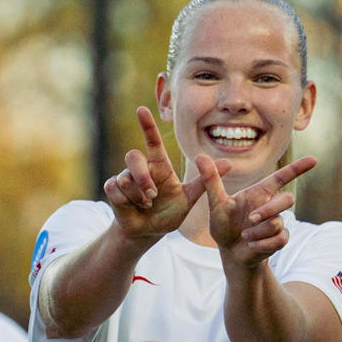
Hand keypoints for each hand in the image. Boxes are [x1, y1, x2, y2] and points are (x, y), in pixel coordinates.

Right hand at [104, 108, 200, 244]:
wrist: (149, 232)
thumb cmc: (169, 213)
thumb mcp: (189, 199)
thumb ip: (205, 181)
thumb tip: (229, 164)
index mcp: (159, 166)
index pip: (152, 140)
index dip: (147, 125)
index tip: (141, 110)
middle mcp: (142, 168)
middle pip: (133, 157)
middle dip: (142, 177)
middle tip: (153, 195)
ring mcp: (125, 178)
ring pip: (124, 178)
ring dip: (137, 196)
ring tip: (146, 205)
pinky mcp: (113, 189)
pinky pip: (114, 188)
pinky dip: (125, 201)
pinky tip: (132, 207)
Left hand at [196, 148, 314, 274]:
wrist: (230, 251)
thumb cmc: (224, 224)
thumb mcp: (216, 204)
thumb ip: (211, 181)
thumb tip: (200, 156)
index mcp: (260, 192)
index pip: (283, 176)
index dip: (298, 168)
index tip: (314, 160)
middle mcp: (272, 205)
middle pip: (287, 200)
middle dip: (270, 210)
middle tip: (250, 220)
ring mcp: (278, 222)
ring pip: (277, 224)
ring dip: (257, 232)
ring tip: (244, 235)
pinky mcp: (280, 239)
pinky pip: (279, 240)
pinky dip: (261, 244)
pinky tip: (252, 244)